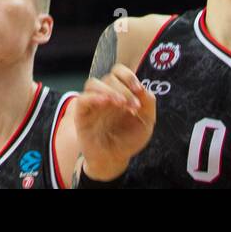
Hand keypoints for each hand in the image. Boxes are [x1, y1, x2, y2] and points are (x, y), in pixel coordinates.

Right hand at [71, 62, 155, 180]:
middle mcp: (104, 94)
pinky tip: (105, 103)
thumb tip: (142, 88)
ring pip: (93, 83)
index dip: (129, 76)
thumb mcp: (146, 122)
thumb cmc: (128, 139)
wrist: (115, 160)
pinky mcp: (82, 114)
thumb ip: (148, 102)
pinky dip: (93, 97)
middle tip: (134, 106)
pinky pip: (82, 99)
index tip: (139, 90)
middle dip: (124, 89)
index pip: (118, 71)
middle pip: (109, 77)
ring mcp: (92, 103)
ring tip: (121, 104)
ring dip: (109, 90)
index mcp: (119, 92)